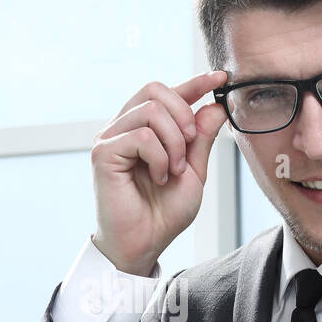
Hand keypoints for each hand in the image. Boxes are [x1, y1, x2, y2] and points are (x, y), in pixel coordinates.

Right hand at [90, 70, 229, 276]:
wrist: (145, 243)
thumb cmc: (163, 213)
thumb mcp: (193, 171)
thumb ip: (200, 138)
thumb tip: (214, 106)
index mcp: (144, 128)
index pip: (167, 93)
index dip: (194, 82)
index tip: (219, 78)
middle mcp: (123, 127)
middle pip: (155, 90)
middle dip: (183, 115)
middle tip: (189, 148)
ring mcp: (110, 138)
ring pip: (151, 111)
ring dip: (173, 142)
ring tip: (174, 171)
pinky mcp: (102, 153)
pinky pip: (141, 136)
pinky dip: (160, 157)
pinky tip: (159, 177)